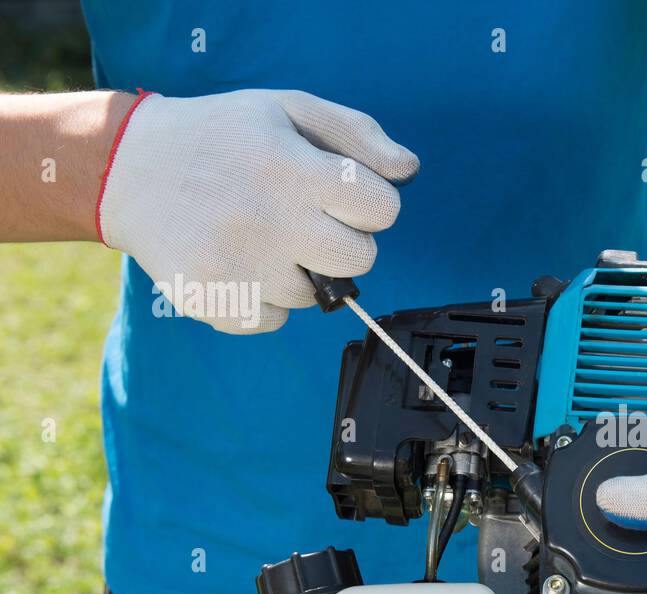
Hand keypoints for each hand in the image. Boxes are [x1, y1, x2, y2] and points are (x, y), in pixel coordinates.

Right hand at [98, 89, 418, 332]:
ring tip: (260, 234)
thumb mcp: (286, 108)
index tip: (342, 194)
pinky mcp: (213, 301)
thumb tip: (408, 171)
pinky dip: (264, 298)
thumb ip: (356, 134)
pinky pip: (274, 320)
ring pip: (314, 294)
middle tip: (308, 220)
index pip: (382, 209)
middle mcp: (267, 220)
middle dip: (345, 241)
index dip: (370, 202)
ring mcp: (238, 266)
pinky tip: (238, 261)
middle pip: (359, 259)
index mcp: (291, 169)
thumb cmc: (222, 137)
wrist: (126, 168)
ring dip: (299, 269)